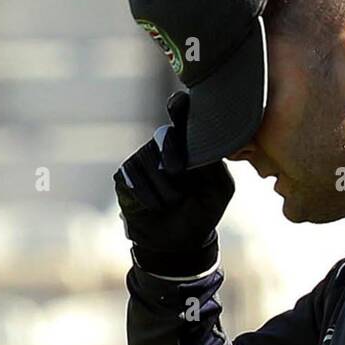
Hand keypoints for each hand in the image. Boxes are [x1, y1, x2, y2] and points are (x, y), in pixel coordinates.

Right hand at [114, 90, 234, 265]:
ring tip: (172, 202)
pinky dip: (148, 196)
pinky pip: (133, 178)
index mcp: (189, 145)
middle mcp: (164, 147)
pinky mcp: (125, 175)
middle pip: (164, 137)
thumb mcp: (219, 189)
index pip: (182, 117)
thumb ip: (214, 164)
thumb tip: (200, 144)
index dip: (180, 106)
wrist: (179, 242)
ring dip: (165, 188)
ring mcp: (142, 159)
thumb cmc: (202, 211)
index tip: (178, 102)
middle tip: (179, 173)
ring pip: (149, 161)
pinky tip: (156, 206)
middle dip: (172, 155)